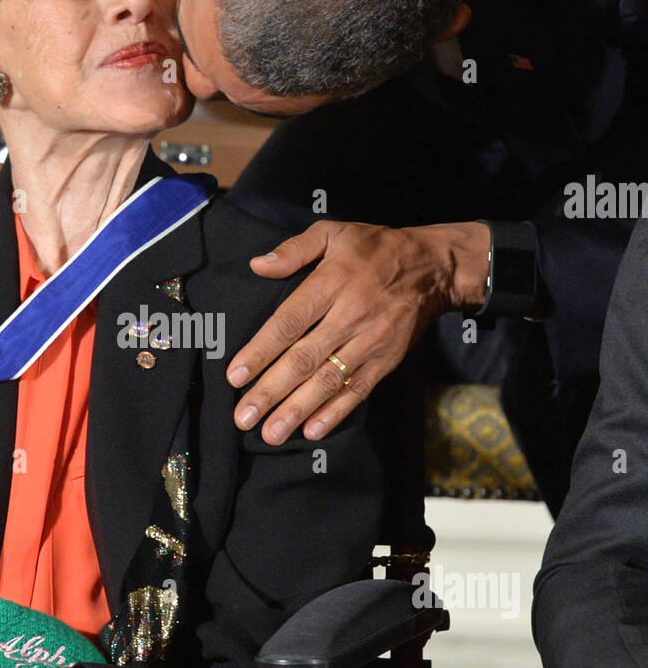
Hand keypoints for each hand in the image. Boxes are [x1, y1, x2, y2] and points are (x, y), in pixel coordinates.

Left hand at [226, 219, 490, 443]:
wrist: (432, 267)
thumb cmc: (373, 248)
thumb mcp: (333, 233)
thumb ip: (294, 250)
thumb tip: (256, 265)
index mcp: (331, 283)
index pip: (289, 322)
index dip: (261, 350)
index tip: (235, 376)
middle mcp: (350, 315)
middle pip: (304, 358)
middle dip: (271, 391)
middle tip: (243, 417)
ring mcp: (370, 342)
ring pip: (328, 380)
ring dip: (297, 409)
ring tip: (270, 434)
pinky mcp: (386, 360)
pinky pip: (358, 390)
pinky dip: (335, 412)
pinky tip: (312, 431)